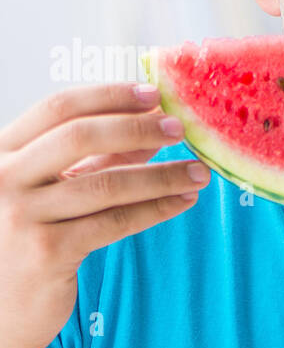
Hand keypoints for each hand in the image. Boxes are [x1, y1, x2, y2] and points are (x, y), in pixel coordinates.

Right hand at [0, 82, 210, 347]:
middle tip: (181, 129)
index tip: (154, 95)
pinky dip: (154, 209)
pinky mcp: (46, 252)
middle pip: (80, 136)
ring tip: (199, 172)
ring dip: (160, 175)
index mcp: (0, 151)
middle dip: (138, 128)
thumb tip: (153, 127)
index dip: (109, 96)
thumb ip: (94, 159)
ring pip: (106, 183)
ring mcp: (21, 215)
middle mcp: (2, 178)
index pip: (58, 108)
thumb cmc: (25, 242)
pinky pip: (114, 222)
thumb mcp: (51, 190)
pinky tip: (182, 202)